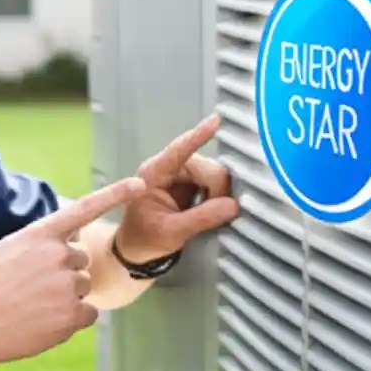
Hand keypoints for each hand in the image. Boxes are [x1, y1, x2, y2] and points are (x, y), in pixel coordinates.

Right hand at [0, 176, 146, 370]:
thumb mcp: (10, 250)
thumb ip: (44, 242)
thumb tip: (73, 245)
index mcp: (41, 234)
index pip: (85, 208)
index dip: (115, 194)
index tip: (140, 184)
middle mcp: (58, 255)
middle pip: (82, 261)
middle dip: (64, 274)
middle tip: (31, 288)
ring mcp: (66, 285)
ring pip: (84, 287)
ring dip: (65, 298)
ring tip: (32, 306)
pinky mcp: (72, 314)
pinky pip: (88, 314)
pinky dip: (70, 320)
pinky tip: (43, 322)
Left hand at [117, 113, 238, 261]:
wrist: (137, 250)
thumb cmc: (146, 239)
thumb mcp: (172, 233)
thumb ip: (201, 218)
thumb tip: (233, 205)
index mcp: (154, 173)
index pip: (179, 150)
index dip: (198, 136)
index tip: (215, 120)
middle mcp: (168, 168)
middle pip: (206, 167)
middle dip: (216, 190)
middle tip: (214, 214)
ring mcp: (181, 174)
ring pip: (214, 175)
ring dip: (217, 194)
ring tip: (208, 215)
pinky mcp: (191, 183)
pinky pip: (214, 183)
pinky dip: (217, 196)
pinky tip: (210, 209)